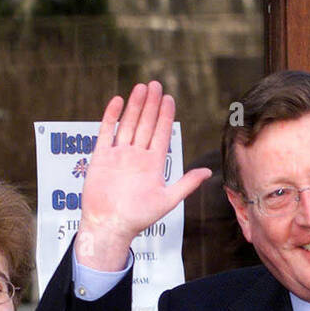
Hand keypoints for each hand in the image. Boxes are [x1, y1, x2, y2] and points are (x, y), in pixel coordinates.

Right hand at [74, 81, 211, 269]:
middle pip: (146, 124)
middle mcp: (136, 156)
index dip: (165, 116)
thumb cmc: (139, 218)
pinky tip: (118, 101)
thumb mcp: (168, 200)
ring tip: (141, 87)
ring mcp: (119, 155)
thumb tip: (207, 172)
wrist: (110, 226)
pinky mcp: (101, 157)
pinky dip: (111, 117)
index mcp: (153, 164)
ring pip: (128, 124)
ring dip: (135, 106)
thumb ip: (186, 184)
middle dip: (151, 104)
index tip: (169, 98)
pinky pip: (106, 133)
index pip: (161, 134)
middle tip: (156, 84)